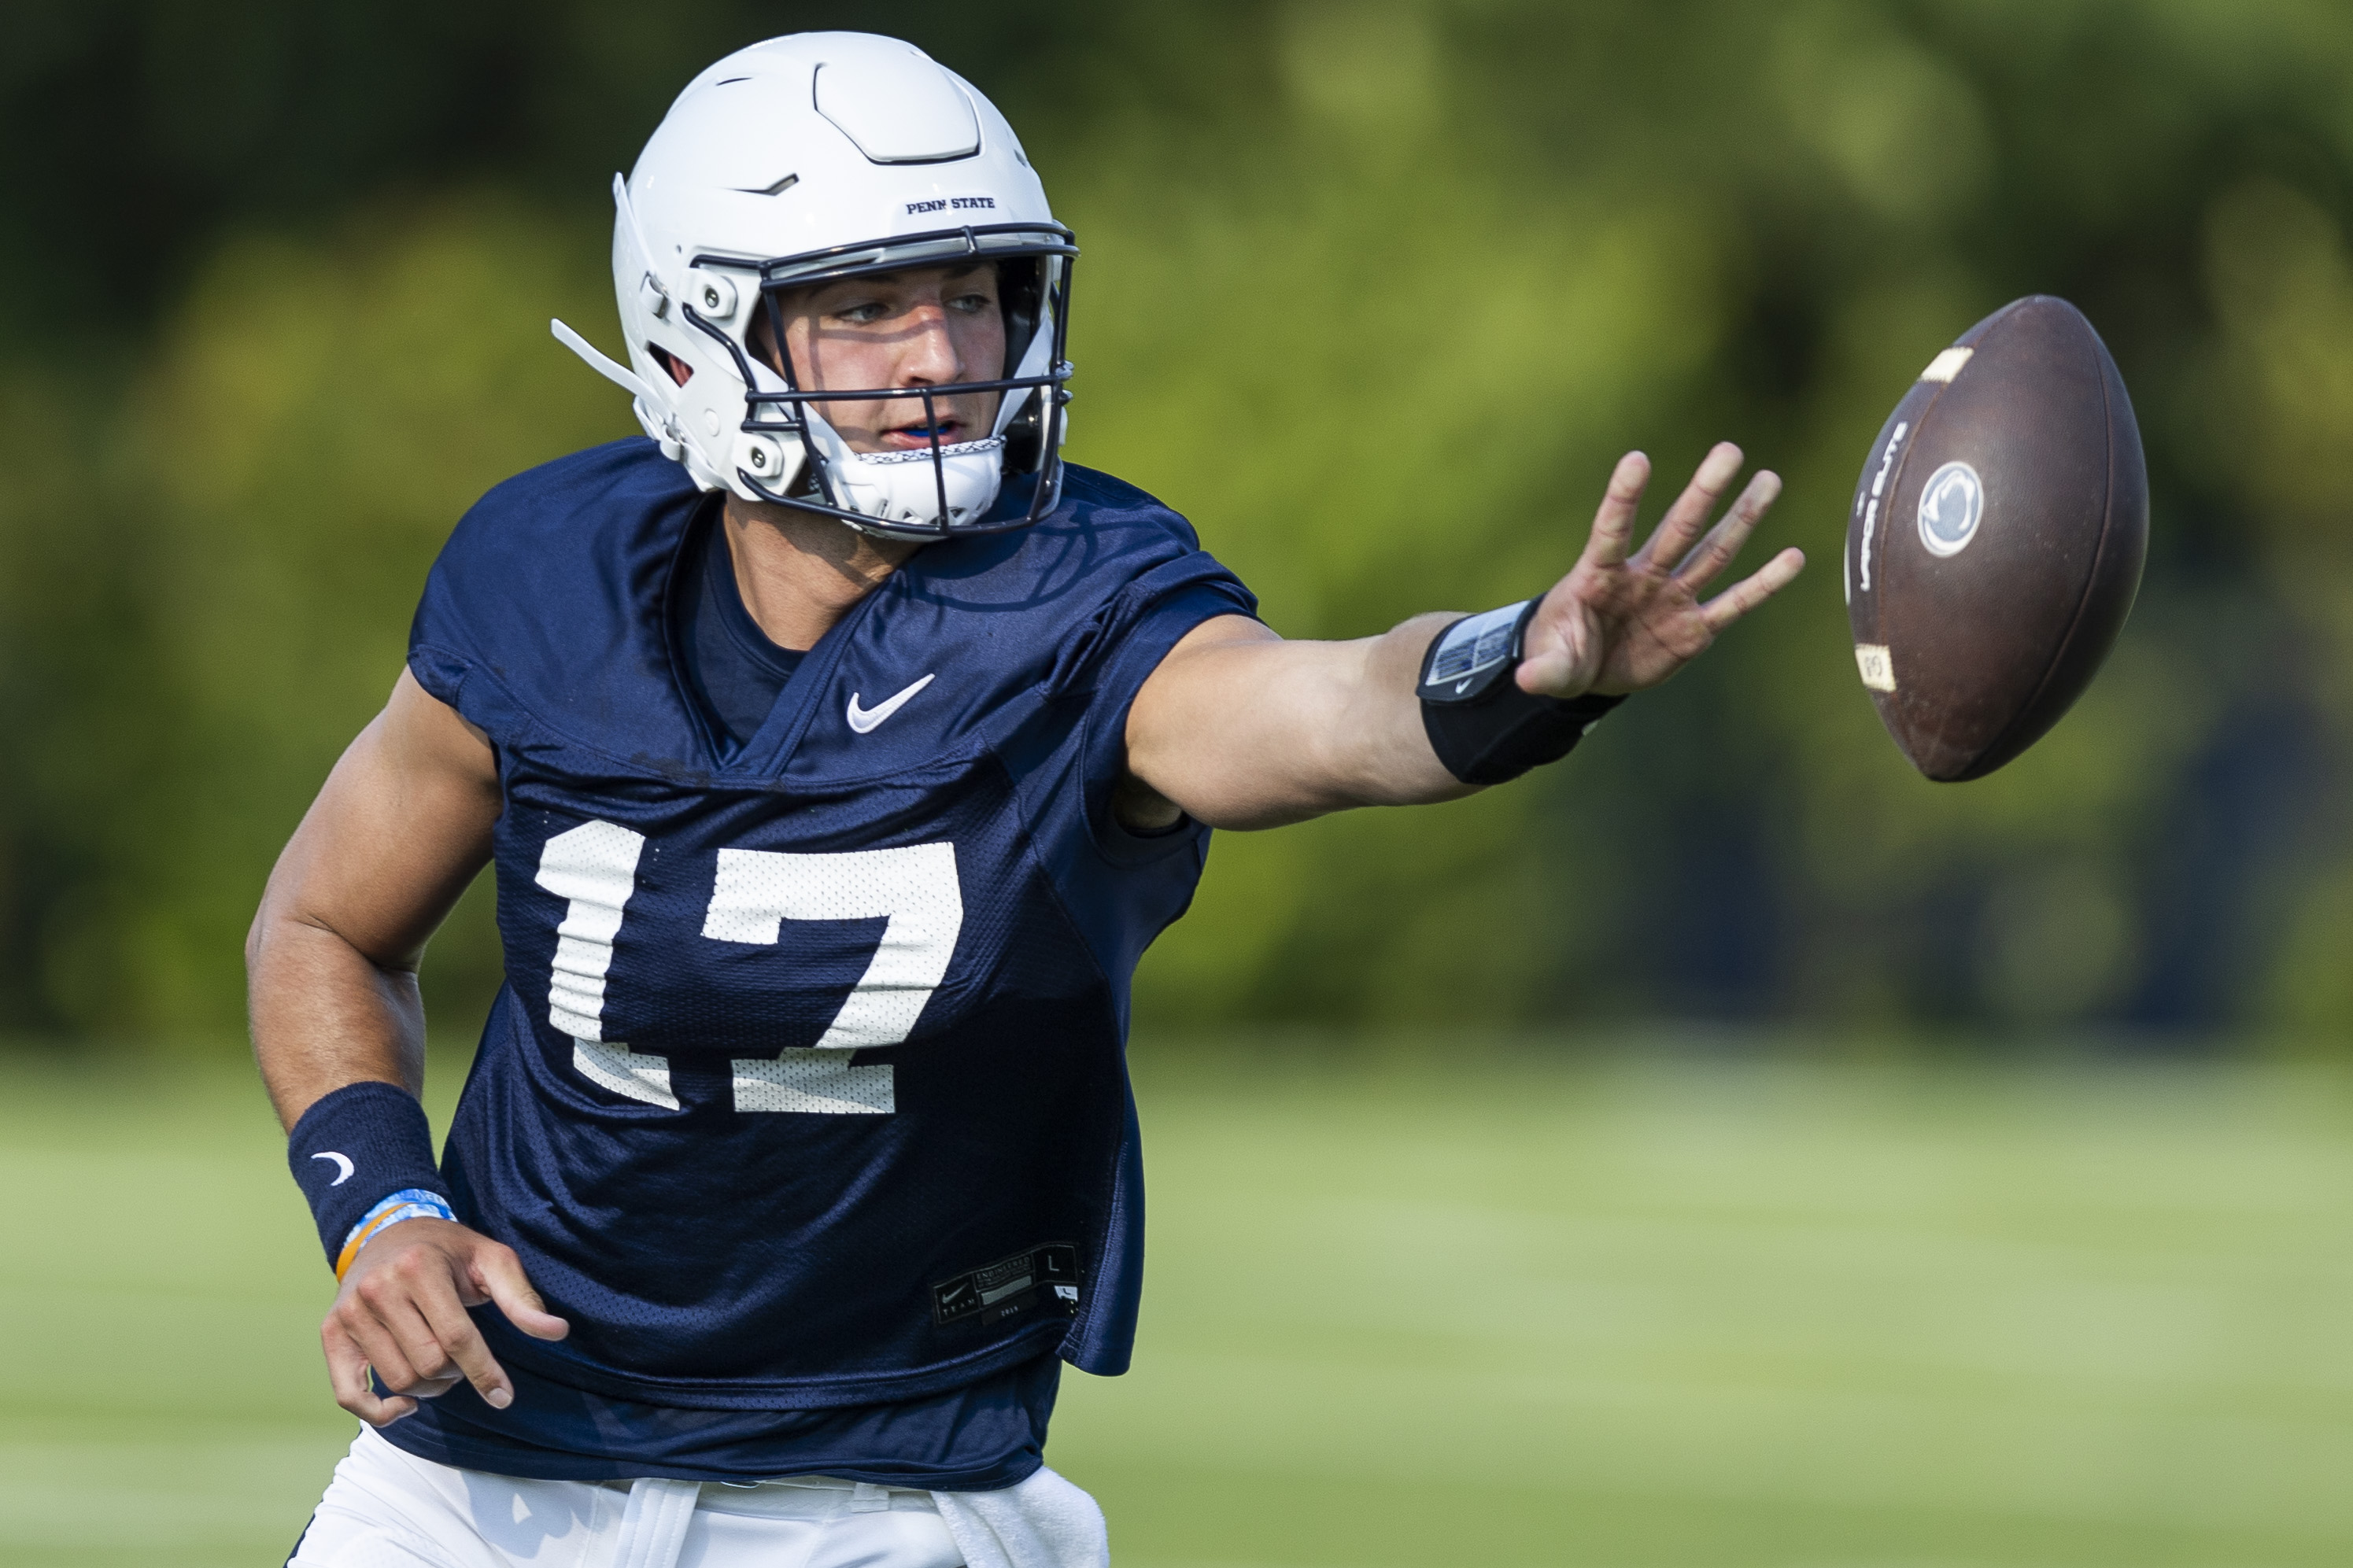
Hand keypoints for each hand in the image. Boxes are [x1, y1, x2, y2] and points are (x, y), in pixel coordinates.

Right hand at [321, 1217, 569, 1426]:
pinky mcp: (332, 1332)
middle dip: (457, 1372)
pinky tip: (404, 1405)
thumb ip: (521, 1297)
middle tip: (463, 1359)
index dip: (485, 1372)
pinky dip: (378, 1412)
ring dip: (429, 1388)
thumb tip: (557, 1331)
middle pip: (429, 1363)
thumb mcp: (491, 1260)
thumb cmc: (449, 1251)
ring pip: (399, 1380)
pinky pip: (349, 1394)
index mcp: (420, 1267)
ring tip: (440, 1366)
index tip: (504, 1396)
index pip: (457, 1338)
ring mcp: (350, 1312)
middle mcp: (378, 1288)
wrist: (390, 1232)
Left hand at [1519, 443, 1803, 697]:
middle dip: (1703, 492)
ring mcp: (1672, 597)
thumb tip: (1527, 680)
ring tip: (1768, 479)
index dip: (1624, 498)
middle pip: (1678, 528)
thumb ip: (1544, 669)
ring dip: (1741, 519)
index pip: (1611, 530)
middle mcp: (1642, 577)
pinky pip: (1734, 603)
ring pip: (1712, 553)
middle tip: (1729, 450)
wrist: (1588, 671)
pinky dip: (1763, 583)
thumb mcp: (1550, 666)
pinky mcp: (1694, 628)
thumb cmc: (1563, 653)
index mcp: (1599, 575)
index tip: (1637, 459)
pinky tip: (1793, 557)